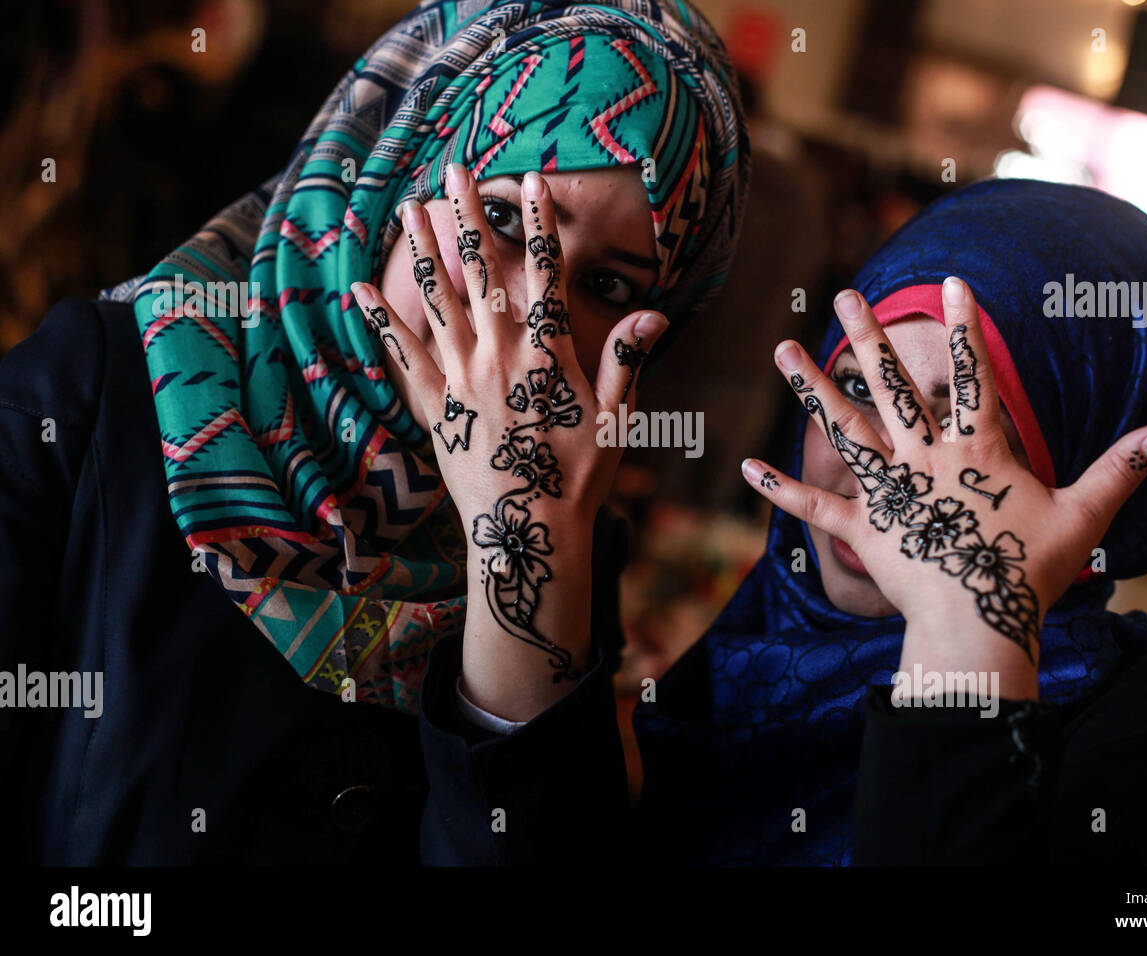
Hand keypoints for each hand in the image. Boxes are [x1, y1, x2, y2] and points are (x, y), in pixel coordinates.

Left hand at [350, 166, 667, 717]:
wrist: (527, 534)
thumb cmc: (578, 479)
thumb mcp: (617, 421)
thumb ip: (627, 362)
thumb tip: (653, 315)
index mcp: (548, 356)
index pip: (545, 276)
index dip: (540, 226)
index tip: (533, 182)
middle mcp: (500, 356)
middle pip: (481, 273)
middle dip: (468, 216)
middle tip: (455, 171)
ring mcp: (461, 379)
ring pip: (438, 301)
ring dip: (423, 250)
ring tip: (410, 207)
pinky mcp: (433, 406)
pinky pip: (402, 355)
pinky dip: (381, 321)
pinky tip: (362, 288)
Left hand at [741, 277, 1146, 694]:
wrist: (981, 627)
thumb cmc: (1031, 573)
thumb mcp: (1083, 515)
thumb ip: (1120, 469)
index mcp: (975, 451)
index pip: (973, 377)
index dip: (968, 329)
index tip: (954, 283)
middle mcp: (923, 460)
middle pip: (892, 388)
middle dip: (869, 337)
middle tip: (845, 294)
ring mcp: (888, 494)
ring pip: (842, 430)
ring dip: (811, 388)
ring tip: (781, 348)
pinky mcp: (861, 532)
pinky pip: (813, 508)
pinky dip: (780, 488)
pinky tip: (744, 467)